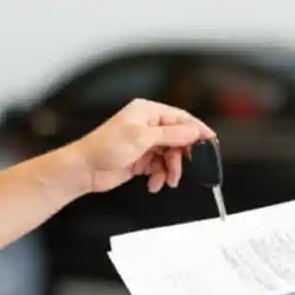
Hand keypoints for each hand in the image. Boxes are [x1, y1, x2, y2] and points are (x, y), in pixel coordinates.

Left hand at [68, 98, 215, 193]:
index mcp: (147, 112)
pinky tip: (154, 182)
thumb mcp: (141, 138)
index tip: (210, 140)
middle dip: (182, 155)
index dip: (196, 129)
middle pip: (177, 139)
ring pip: (170, 156)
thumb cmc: (103, 147)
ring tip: (168, 179)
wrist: (84, 169)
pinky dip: (160, 176)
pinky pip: (160, 167)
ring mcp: (144, 144)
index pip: (180, 118)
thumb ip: (171, 135)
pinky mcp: (141, 160)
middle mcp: (147, 126)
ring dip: (171, 169)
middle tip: (186, 166)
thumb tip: (193, 131)